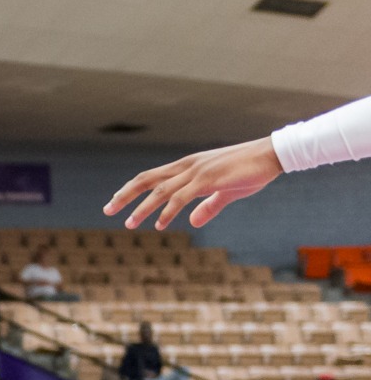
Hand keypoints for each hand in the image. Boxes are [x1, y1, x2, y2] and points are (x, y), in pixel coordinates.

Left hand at [104, 136, 282, 229]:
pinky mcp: (209, 179)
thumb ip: (208, 206)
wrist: (273, 155)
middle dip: (125, 195)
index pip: (152, 176)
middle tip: (107, 210)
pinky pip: (182, 197)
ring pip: (161, 189)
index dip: (132, 189)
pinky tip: (160, 224)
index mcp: (188, 167)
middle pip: (147, 179)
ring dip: (143, 207)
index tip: (116, 202)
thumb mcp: (226, 193)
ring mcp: (197, 171)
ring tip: (128, 223)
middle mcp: (187, 166)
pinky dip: (168, 211)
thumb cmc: (250, 171)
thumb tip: (193, 222)